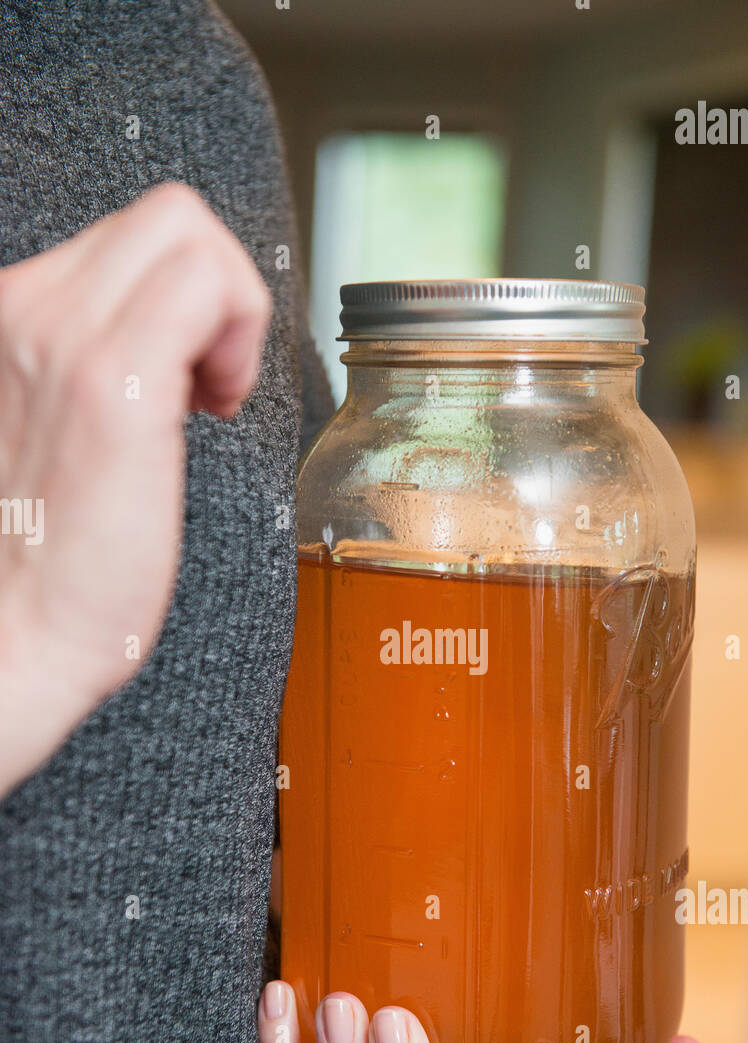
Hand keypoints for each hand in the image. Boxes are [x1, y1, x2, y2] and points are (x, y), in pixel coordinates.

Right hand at [0, 182, 270, 797]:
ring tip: (214, 394)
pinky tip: (219, 404)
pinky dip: (240, 330)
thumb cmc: (44, 558)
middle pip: (166, 217)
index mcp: (11, 319)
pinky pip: (206, 283)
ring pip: (187, 231)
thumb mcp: (53, 430)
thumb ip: (95, 368)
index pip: (128, 238)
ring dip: (232, 308)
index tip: (192, 375)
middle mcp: (25, 308)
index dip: (185, 296)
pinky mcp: (113, 383)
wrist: (13, 637)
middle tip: (213, 381)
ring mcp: (62, 336)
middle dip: (219, 291)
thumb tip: (172, 346)